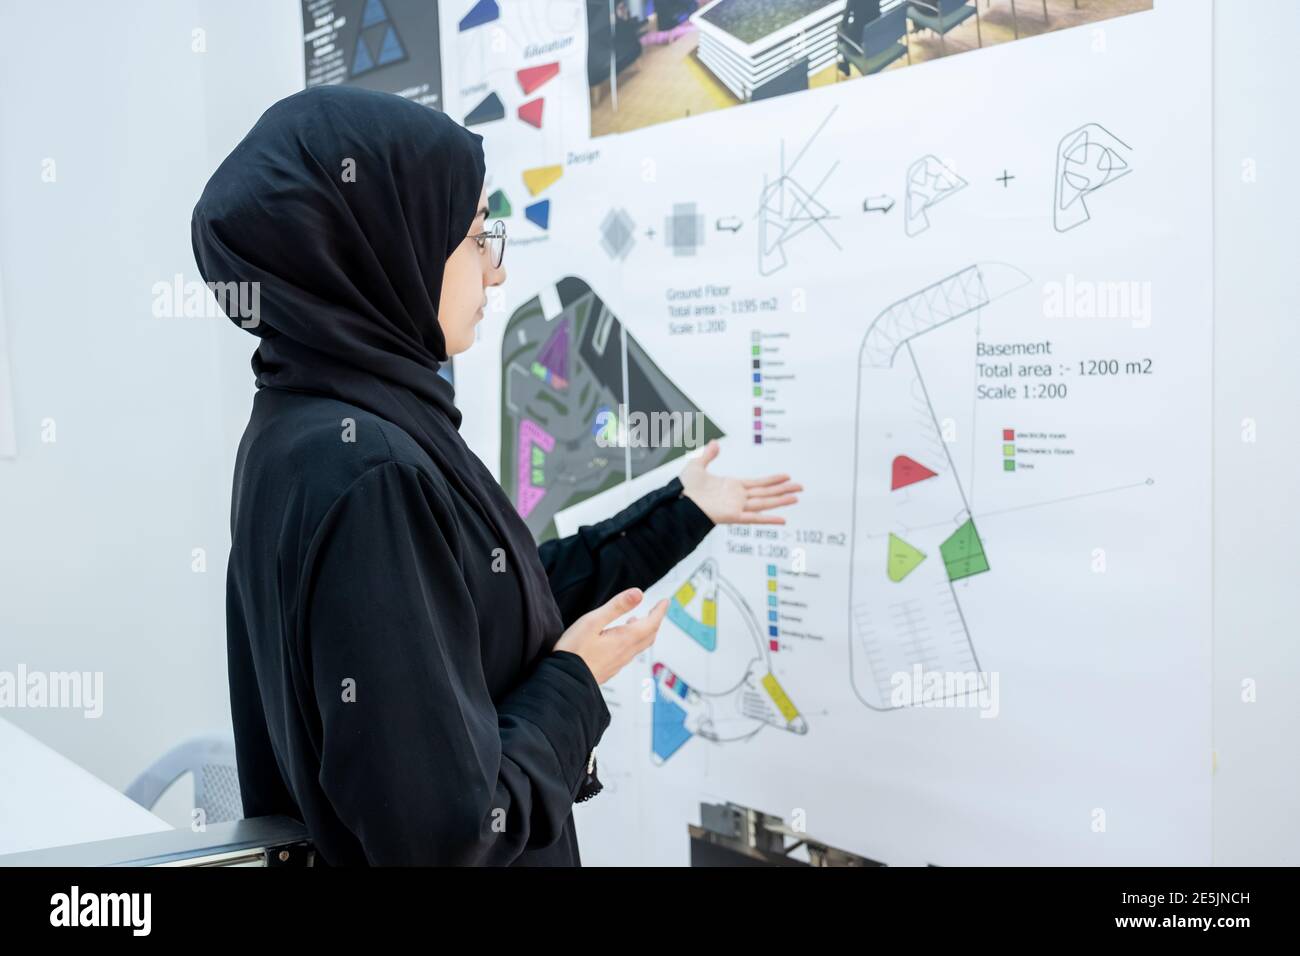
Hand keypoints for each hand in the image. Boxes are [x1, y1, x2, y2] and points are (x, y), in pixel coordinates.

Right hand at [553, 588, 669, 684]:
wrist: (564, 681)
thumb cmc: (574, 651)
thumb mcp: (593, 621)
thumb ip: (616, 607)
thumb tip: (638, 593)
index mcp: (624, 639)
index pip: (650, 623)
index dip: (659, 611)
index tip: (665, 602)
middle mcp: (625, 652)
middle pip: (649, 635)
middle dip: (655, 621)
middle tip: (657, 610)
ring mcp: (618, 663)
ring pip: (639, 645)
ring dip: (644, 632)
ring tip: (638, 620)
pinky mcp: (609, 669)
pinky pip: (629, 653)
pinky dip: (632, 642)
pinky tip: (621, 639)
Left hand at [678, 439, 801, 524]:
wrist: (677, 501)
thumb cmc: (684, 489)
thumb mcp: (696, 466)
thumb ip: (707, 456)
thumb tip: (714, 444)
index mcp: (731, 486)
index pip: (758, 483)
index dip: (772, 480)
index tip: (786, 476)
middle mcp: (737, 497)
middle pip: (766, 492)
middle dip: (783, 490)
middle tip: (800, 487)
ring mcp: (737, 506)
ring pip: (764, 503)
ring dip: (781, 500)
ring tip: (796, 497)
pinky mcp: (733, 515)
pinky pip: (754, 518)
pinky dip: (768, 519)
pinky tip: (782, 519)